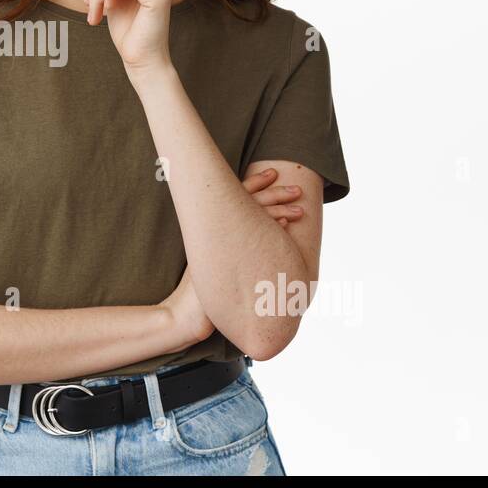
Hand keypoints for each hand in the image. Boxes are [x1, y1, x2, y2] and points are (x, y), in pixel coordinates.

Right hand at [160, 167, 305, 347]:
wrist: (186, 314)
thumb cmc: (200, 290)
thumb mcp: (211, 256)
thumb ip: (226, 240)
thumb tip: (248, 229)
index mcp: (214, 225)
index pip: (237, 194)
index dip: (256, 182)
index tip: (273, 173)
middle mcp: (218, 231)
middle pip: (251, 203)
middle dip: (276, 193)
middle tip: (295, 189)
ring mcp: (223, 245)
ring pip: (258, 220)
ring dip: (282, 212)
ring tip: (301, 210)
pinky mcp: (229, 259)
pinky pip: (257, 241)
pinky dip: (273, 231)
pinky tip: (287, 227)